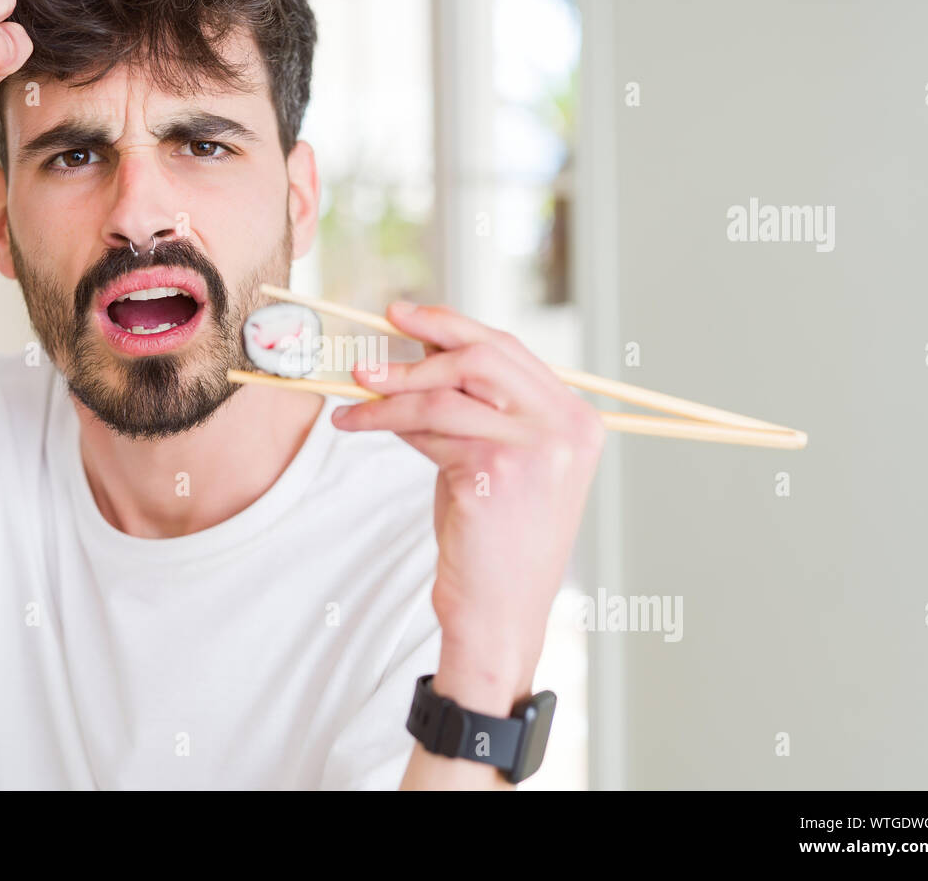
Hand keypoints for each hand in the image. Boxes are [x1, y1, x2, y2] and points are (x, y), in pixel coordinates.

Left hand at [332, 302, 605, 709]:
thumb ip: (475, 406)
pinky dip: (383, 422)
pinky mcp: (496, 473)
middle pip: (483, 357)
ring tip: (351, 398)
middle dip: (422, 346)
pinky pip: (427, 430)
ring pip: (446, 395)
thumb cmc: (493, 539)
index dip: (452, 326)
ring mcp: (536, 449)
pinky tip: (354, 424)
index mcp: (576, 419)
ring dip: (389, 393)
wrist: (499, 613)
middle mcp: (566, 428)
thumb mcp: (495, 460)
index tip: (402, 315)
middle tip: (372, 347)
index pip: (509, 349)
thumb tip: (419, 346)